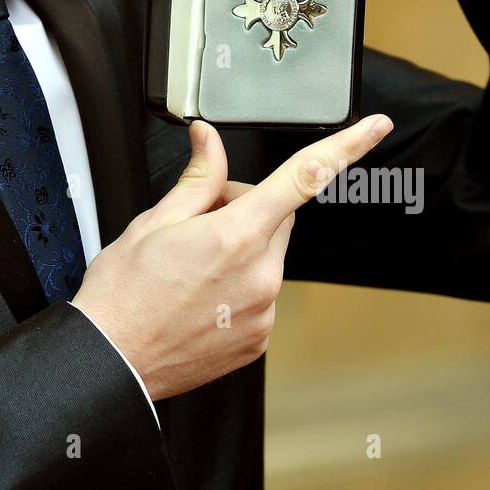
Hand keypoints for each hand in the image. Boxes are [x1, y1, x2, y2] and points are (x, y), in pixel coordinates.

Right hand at [70, 111, 393, 401]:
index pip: (304, 178)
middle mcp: (261, 276)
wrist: (112, 363)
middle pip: (276, 216)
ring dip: (241, 249)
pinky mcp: (259, 339)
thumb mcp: (153, 222)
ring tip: (190, 269)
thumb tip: (210, 140)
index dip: (346, 147)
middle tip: (196, 226)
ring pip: (267, 255)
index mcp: (236, 236)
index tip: (377, 126)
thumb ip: (197, 179)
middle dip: (244, 209)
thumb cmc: (123, 294)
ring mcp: (265, 312)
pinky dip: (237, 285)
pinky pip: (261, 293)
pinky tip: (198, 296)